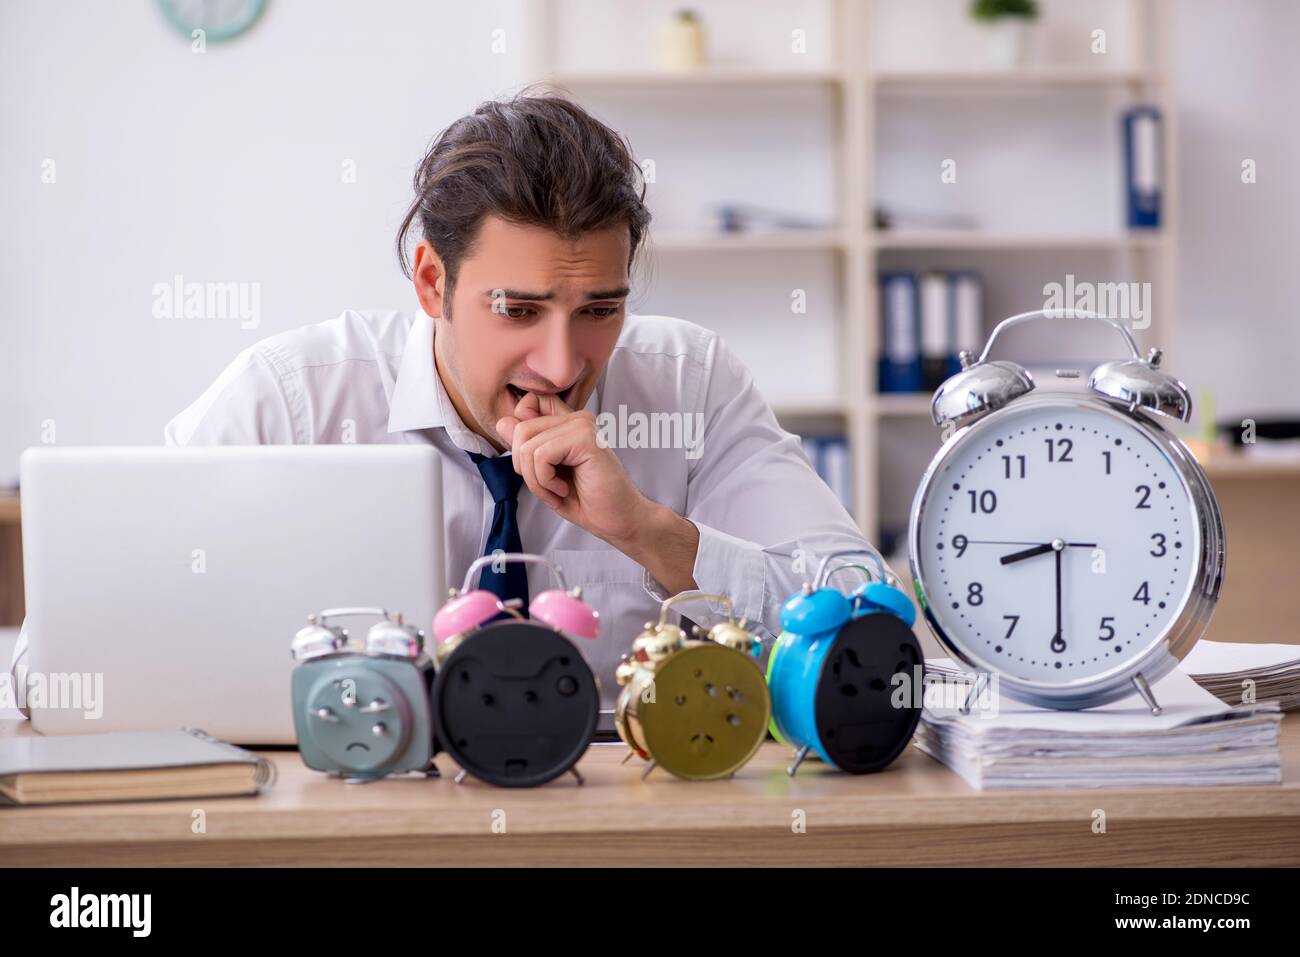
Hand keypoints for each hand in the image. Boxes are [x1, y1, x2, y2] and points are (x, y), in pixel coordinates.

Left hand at [496, 391, 646, 541]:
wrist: (619, 520)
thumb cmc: (588, 501)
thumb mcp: (545, 475)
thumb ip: (527, 447)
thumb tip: (503, 422)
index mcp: (567, 423)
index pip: (528, 404)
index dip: (519, 433)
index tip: (537, 466)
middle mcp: (576, 419)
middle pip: (520, 429)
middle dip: (524, 468)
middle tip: (549, 487)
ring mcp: (581, 426)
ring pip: (527, 446)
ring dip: (536, 480)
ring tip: (558, 491)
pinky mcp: (585, 439)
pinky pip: (541, 456)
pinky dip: (545, 481)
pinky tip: (564, 489)